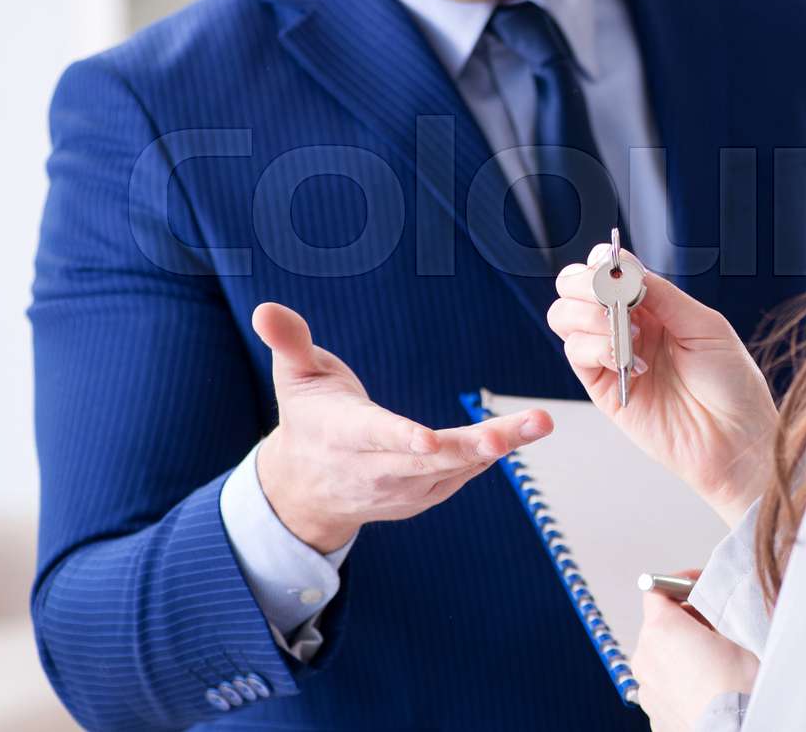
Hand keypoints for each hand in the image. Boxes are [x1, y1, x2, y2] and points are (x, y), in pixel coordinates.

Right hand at [251, 301, 552, 551]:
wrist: (307, 488)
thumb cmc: (309, 419)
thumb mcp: (294, 377)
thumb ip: (289, 342)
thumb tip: (265, 309)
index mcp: (344, 435)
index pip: (374, 437)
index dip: (402, 438)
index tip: (429, 439)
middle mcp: (376, 469)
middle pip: (429, 459)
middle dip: (473, 446)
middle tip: (509, 431)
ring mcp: (403, 489)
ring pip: (456, 470)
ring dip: (499, 448)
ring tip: (540, 423)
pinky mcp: (425, 496)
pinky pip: (462, 476)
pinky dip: (491, 457)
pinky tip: (523, 432)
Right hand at [548, 245, 776, 527]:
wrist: (735, 439)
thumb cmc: (732, 385)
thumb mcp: (705, 326)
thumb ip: (663, 295)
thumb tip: (625, 268)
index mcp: (654, 304)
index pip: (608, 268)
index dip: (605, 263)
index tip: (619, 270)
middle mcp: (627, 325)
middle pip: (573, 287)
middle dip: (584, 283)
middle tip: (610, 296)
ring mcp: (611, 356)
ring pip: (564, 316)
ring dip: (589, 315)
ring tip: (629, 334)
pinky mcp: (603, 388)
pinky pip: (576, 354)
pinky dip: (595, 347)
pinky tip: (627, 359)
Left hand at [632, 582, 758, 731]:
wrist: (734, 730)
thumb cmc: (737, 686)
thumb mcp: (733, 632)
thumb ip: (713, 613)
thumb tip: (711, 609)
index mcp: (660, 630)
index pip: (656, 590)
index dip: (679, 584)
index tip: (697, 586)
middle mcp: (645, 657)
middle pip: (658, 625)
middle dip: (684, 621)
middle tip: (714, 625)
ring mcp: (646, 688)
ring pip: (660, 657)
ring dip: (679, 652)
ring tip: (711, 661)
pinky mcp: (653, 714)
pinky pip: (663, 686)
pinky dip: (679, 681)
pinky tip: (704, 687)